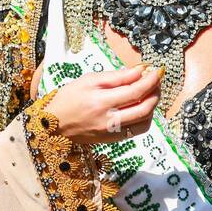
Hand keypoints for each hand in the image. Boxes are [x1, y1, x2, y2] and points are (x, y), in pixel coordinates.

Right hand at [44, 64, 161, 144]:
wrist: (54, 125)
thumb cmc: (69, 98)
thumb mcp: (89, 80)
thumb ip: (117, 76)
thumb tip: (140, 71)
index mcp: (101, 102)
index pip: (135, 91)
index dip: (151, 80)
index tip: (157, 70)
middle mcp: (109, 120)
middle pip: (145, 108)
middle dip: (155, 93)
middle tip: (156, 81)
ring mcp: (112, 133)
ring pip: (145, 122)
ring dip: (153, 106)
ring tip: (149, 93)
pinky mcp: (113, 140)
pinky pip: (137, 130)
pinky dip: (145, 118)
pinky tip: (140, 106)